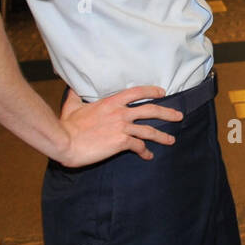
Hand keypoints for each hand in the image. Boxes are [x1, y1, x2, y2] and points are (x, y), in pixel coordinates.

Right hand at [56, 84, 183, 166]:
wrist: (65, 141)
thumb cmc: (67, 125)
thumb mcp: (72, 105)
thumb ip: (76, 96)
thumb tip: (72, 88)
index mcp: (111, 102)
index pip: (136, 92)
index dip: (151, 91)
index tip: (162, 93)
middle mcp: (120, 112)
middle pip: (151, 110)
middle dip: (167, 113)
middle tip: (179, 116)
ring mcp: (122, 127)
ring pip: (149, 130)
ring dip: (162, 136)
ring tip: (171, 140)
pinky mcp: (121, 142)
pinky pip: (139, 146)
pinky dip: (145, 151)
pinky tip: (148, 156)